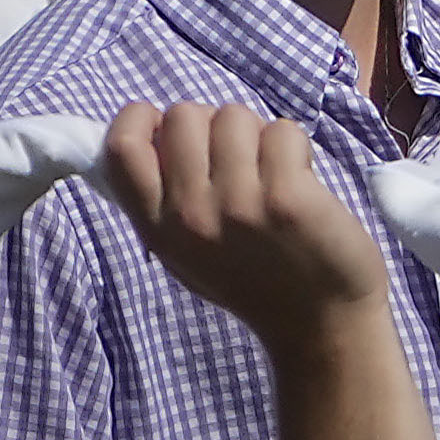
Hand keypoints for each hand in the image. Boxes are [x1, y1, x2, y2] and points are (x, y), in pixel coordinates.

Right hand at [103, 103, 387, 352]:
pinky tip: (302, 177)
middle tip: (238, 155)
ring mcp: (238, 205)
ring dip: (258, 133)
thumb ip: (163, 199)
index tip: (169, 127)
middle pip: (182, 116)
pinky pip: (282, 131)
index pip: (120, 147)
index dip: (142, 119)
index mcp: (156, 228)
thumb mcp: (185, 251)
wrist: (319, 323)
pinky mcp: (287, 198)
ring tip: (273, 170)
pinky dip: (295, 146)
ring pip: (235, 116)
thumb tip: (153, 132)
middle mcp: (189, 215)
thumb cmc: (254, 279)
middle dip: (213, 122)